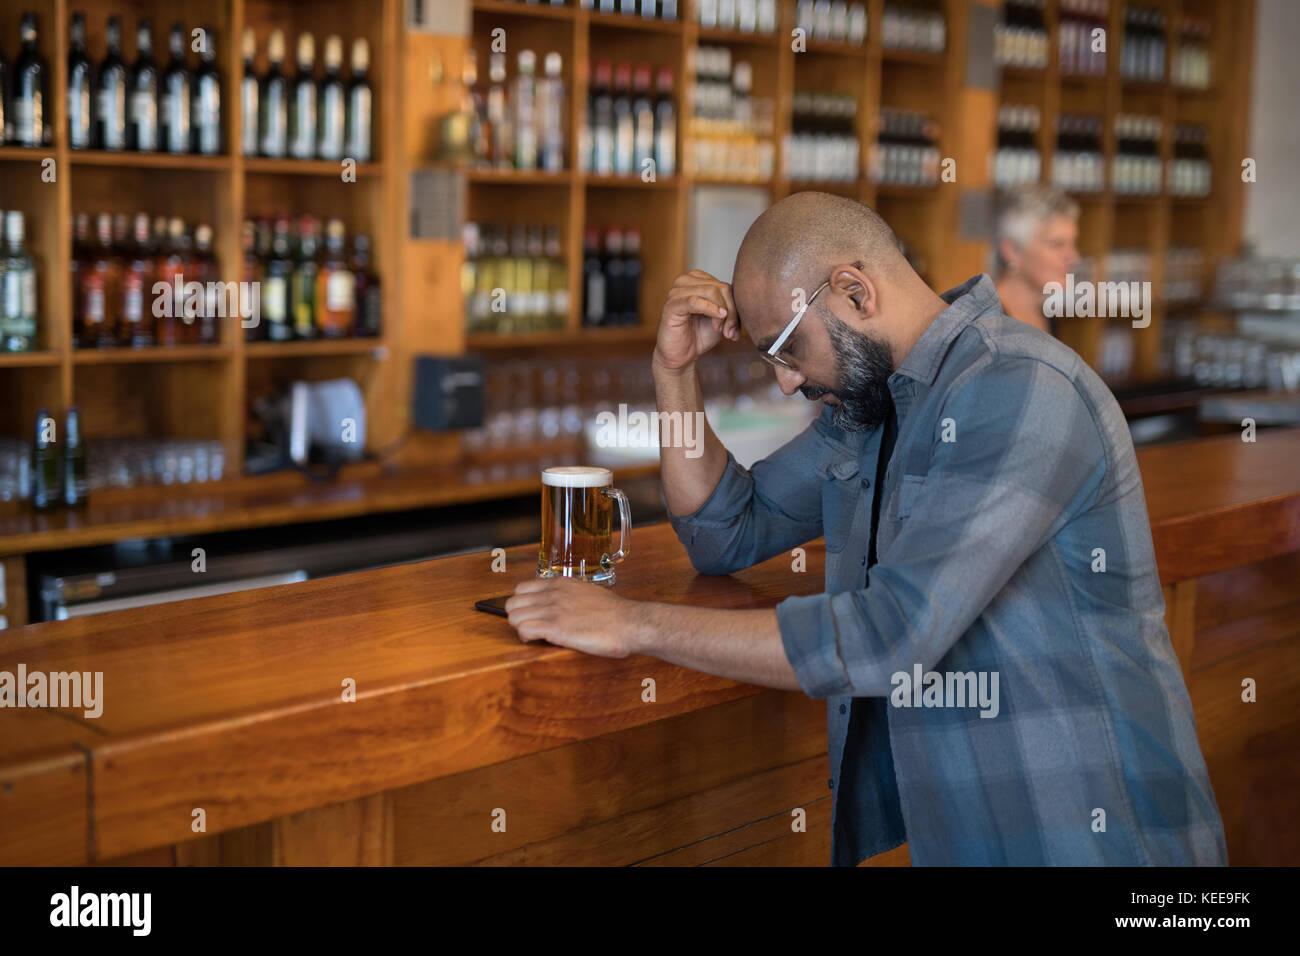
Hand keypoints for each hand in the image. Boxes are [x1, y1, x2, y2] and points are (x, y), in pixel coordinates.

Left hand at [506, 577, 645, 658]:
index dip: (523, 605)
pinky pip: (523, 630)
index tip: (532, 615)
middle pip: (512, 603)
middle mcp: (552, 593)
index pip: (521, 588)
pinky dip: (526, 639)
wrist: (629, 622)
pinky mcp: (555, 628)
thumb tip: (564, 607)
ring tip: (536, 637)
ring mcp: (552, 609)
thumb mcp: (587, 593)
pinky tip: (540, 642)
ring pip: (513, 617)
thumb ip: (570, 596)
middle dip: (518, 617)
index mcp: (559, 583)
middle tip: (532, 629)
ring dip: (521, 629)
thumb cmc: (614, 613)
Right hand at [653, 270, 740, 371]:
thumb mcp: (722, 319)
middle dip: (731, 311)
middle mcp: (685, 281)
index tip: (736, 327)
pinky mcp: (671, 306)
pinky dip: (710, 310)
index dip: (735, 305)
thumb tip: (747, 303)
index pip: (725, 285)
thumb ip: (733, 306)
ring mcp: (676, 292)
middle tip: (730, 331)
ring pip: (711, 291)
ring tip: (722, 330)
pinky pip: (694, 301)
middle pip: (720, 287)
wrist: (681, 356)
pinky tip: (717, 324)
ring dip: (722, 313)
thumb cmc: (699, 335)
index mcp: (697, 280)